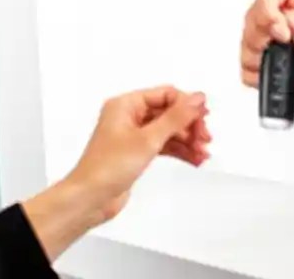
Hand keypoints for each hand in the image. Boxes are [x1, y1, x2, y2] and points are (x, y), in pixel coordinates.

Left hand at [24, 86, 210, 259]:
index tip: (204, 117)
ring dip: (187, 141)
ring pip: (168, 131)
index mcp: (126, 105)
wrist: (89, 199)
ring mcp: (132, 135)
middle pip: (169, 112)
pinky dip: (179, 152)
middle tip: (204, 139)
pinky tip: (193, 160)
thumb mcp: (147, 139)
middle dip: (189, 126)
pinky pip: (163, 146)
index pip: (165, 95)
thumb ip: (175, 118)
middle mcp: (128, 116)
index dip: (187, 104)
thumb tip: (196, 98)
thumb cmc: (106, 168)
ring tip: (202, 153)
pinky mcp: (136, 153)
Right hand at [244, 0, 293, 82]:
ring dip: (255, 60)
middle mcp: (285, 11)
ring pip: (255, 47)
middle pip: (254, 24)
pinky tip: (270, 78)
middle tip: (271, 50)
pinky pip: (275, 67)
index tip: (283, 31)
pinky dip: (275, 75)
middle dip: (257, 40)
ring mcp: (287, 35)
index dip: (269, 16)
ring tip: (261, 69)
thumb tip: (289, 24)